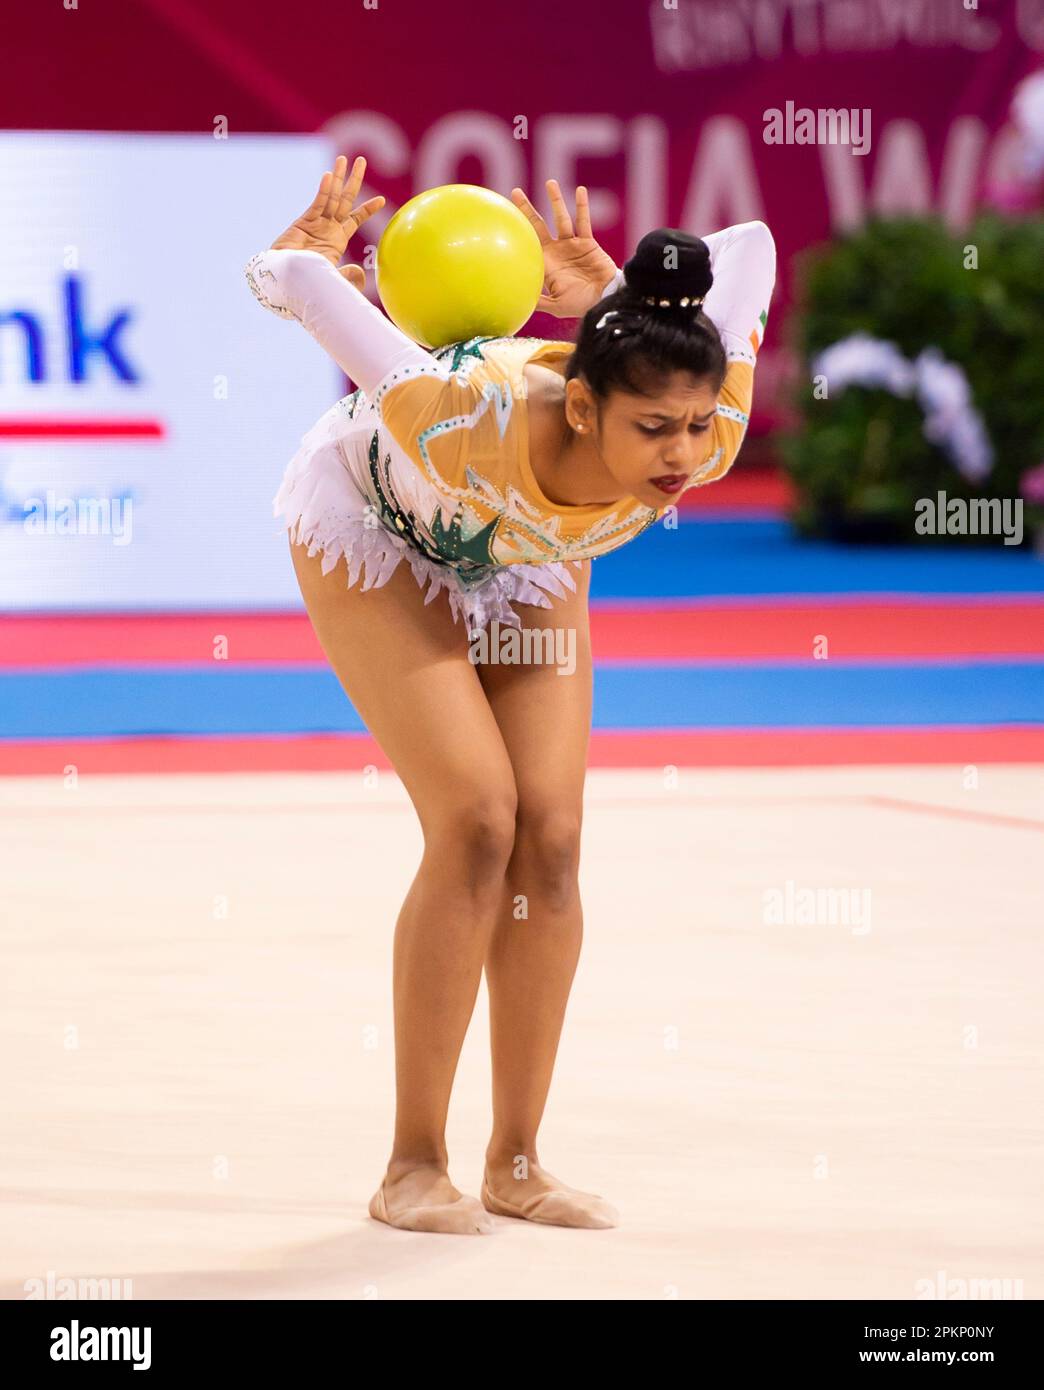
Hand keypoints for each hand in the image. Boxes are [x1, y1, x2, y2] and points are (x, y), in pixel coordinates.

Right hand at [272, 154, 384, 289]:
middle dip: (353, 180)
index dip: (367, 209)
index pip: (355, 219)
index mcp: (337, 239)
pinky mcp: (304, 222)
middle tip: (361, 160)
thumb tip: (362, 272)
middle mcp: (328, 228)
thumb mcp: (334, 280)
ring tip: (343, 159)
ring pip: (332, 197)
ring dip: (338, 177)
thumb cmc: (308, 283)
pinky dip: (324, 191)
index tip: (381, 200)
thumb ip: (349, 276)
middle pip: (345, 200)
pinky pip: (318, 203)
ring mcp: (317, 223)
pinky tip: (330, 175)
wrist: (286, 281)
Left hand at [510, 180, 618, 317]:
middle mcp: (556, 250)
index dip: (517, 230)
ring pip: (561, 217)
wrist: (604, 299)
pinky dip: (582, 206)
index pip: (528, 243)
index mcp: (546, 263)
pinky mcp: (587, 241)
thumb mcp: (556, 305)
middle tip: (515, 192)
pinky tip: (579, 190)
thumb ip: (540, 301)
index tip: (504, 217)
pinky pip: (583, 221)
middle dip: (526, 209)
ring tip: (549, 183)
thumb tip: (520, 302)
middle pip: (538, 225)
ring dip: (555, 200)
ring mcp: (571, 244)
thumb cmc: (581, 304)